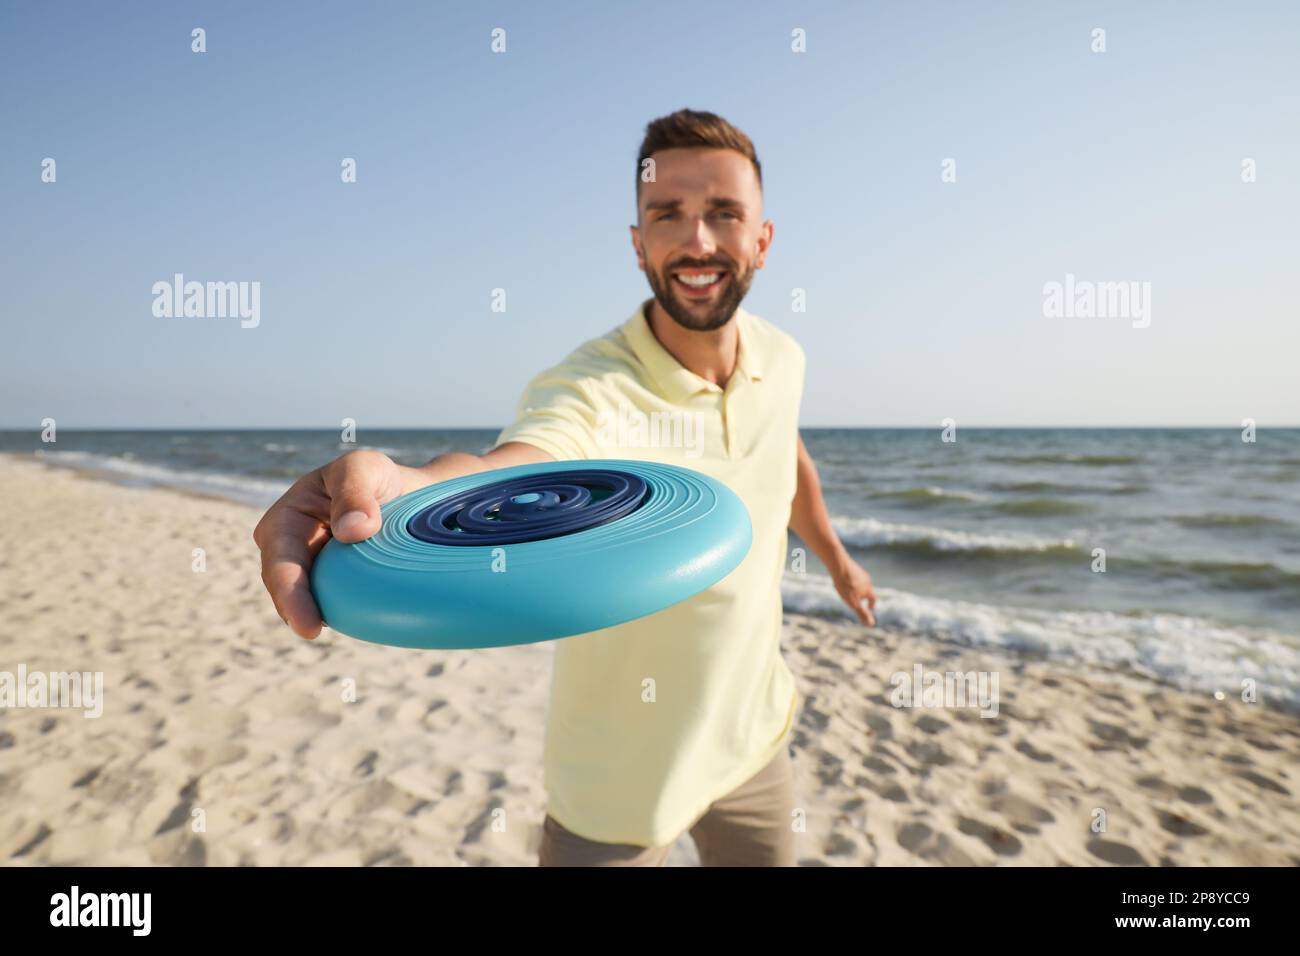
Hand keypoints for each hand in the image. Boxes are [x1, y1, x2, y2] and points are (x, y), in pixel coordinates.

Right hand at [253, 449, 404, 638]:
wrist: (410, 493)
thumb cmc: (377, 477)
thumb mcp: (365, 467)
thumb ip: (354, 491)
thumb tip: (351, 531)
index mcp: (286, 520)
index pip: (281, 560)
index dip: (289, 592)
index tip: (306, 620)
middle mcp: (293, 551)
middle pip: (288, 587)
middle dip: (295, 610)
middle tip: (312, 630)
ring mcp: (316, 572)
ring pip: (314, 601)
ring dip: (323, 613)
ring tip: (343, 625)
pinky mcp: (339, 586)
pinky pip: (339, 604)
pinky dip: (348, 612)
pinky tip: (364, 620)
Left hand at [830, 555, 877, 626]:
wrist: (839, 564)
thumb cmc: (846, 585)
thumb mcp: (853, 602)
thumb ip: (862, 613)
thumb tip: (871, 624)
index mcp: (868, 588)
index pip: (873, 598)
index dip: (872, 604)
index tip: (870, 608)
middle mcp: (866, 579)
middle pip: (867, 589)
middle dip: (864, 596)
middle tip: (859, 600)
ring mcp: (859, 571)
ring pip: (860, 582)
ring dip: (857, 588)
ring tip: (849, 591)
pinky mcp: (850, 566)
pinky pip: (852, 575)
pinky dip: (850, 580)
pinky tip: (841, 580)